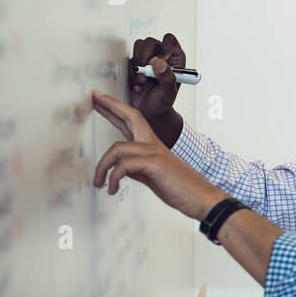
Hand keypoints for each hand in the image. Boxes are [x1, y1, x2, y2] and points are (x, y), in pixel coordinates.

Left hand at [91, 90, 223, 220]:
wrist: (201, 198)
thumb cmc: (181, 188)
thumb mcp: (152, 176)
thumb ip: (136, 168)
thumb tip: (120, 169)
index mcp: (152, 145)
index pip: (132, 120)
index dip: (116, 108)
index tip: (101, 99)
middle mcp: (153, 144)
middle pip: (130, 116)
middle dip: (110, 106)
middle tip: (94, 98)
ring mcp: (155, 152)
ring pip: (117, 148)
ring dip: (102, 167)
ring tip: (98, 181)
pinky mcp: (154, 164)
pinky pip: (123, 165)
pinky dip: (114, 178)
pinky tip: (113, 189)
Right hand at [129, 33, 185, 144]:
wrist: (149, 113)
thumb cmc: (162, 102)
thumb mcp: (169, 93)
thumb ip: (167, 78)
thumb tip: (159, 62)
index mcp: (175, 59)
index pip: (169, 41)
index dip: (163, 49)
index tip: (160, 62)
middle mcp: (161, 56)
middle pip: (150, 42)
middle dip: (146, 58)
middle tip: (147, 75)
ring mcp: (147, 59)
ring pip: (139, 47)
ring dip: (138, 65)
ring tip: (142, 82)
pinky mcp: (135, 65)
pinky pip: (128, 60)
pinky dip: (131, 73)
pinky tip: (137, 85)